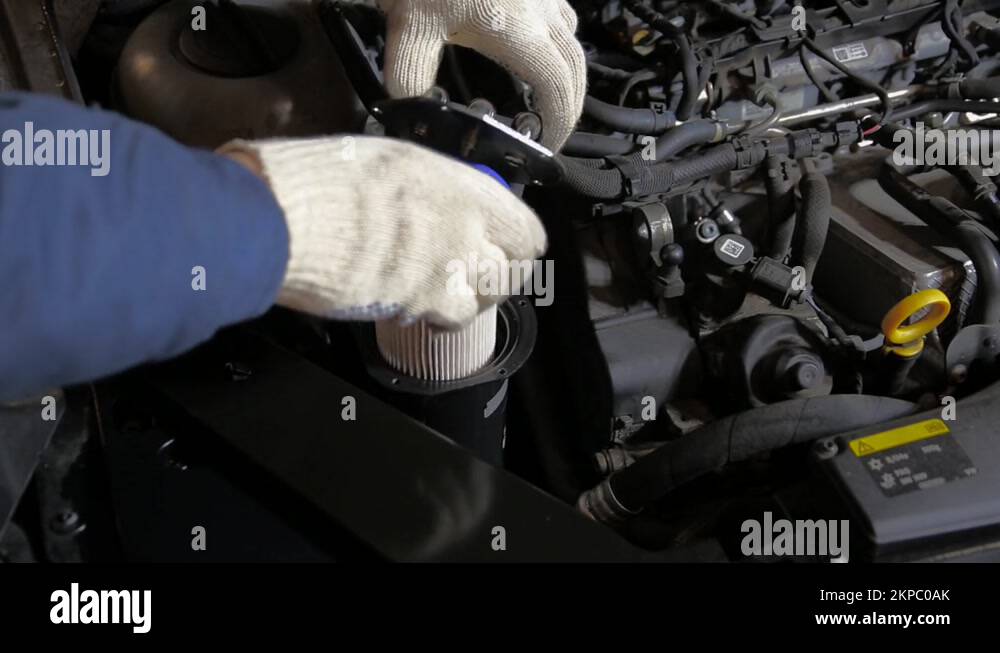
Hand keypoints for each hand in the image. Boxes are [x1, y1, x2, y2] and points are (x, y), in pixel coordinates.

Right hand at [220, 136, 546, 328]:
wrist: (286, 219)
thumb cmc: (321, 179)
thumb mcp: (389, 160)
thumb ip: (429, 184)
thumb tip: (439, 196)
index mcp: (460, 187)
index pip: (525, 228)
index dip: (520, 241)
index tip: (510, 244)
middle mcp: (463, 231)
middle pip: (513, 271)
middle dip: (498, 275)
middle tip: (478, 271)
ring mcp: (443, 273)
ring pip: (482, 302)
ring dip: (467, 299)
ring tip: (442, 288)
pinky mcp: (416, 306)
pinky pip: (443, 320)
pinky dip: (433, 317)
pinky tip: (412, 301)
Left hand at [377, 0, 586, 151]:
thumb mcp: (408, 26)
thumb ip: (408, 77)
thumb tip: (407, 112)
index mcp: (519, 33)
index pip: (558, 90)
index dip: (559, 124)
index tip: (547, 142)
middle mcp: (542, 12)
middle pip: (576, 69)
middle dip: (569, 105)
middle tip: (551, 128)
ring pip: (572, 38)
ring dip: (566, 71)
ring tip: (545, 94)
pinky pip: (559, 13)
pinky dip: (555, 39)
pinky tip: (532, 43)